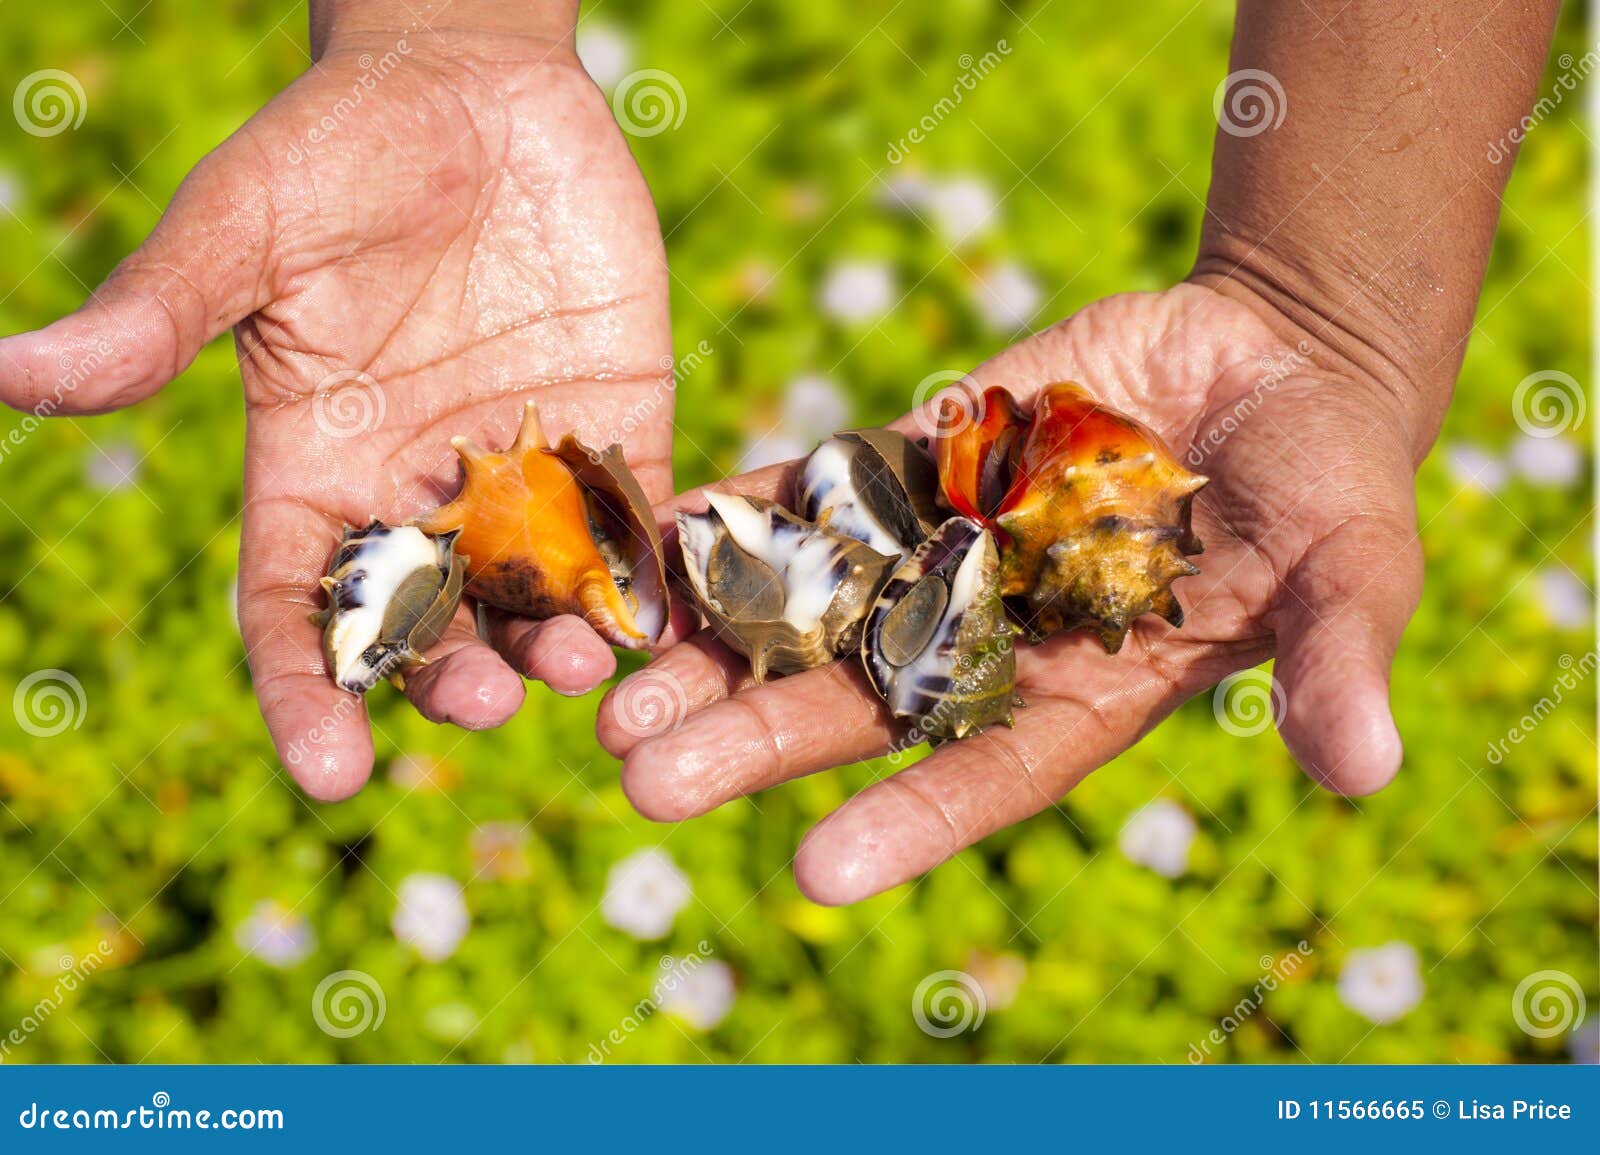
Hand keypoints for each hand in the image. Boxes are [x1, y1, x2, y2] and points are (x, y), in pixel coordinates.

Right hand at [0, 26, 671, 798]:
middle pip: (434, 620)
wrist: (473, 85)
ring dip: (559, 635)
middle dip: (454, 673)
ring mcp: (526, 468)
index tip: (329, 769)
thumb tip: (10, 374)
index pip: (302, 605)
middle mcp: (423, 491)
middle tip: (485, 697)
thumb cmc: (337, 150)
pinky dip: (651, 571)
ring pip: (540, 589)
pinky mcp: (616, 426)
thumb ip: (159, 314)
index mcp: (318, 468)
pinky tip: (670, 614)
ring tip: (581, 659)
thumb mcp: (245, 230)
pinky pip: (637, 518)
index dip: (308, 690)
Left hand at [599, 283, 1423, 903]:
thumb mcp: (1354, 565)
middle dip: (754, 737)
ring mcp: (941, 545)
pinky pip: (817, 488)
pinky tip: (660, 531)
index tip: (816, 874)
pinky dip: (745, 509)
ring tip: (609, 681)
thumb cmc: (1331, 479)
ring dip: (714, 639)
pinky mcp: (915, 457)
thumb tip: (1365, 772)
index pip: (988, 771)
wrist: (1272, 359)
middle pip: (859, 700)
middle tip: (642, 777)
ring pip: (812, 603)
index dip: (910, 821)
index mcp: (1085, 689)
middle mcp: (993, 634)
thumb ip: (1336, 657)